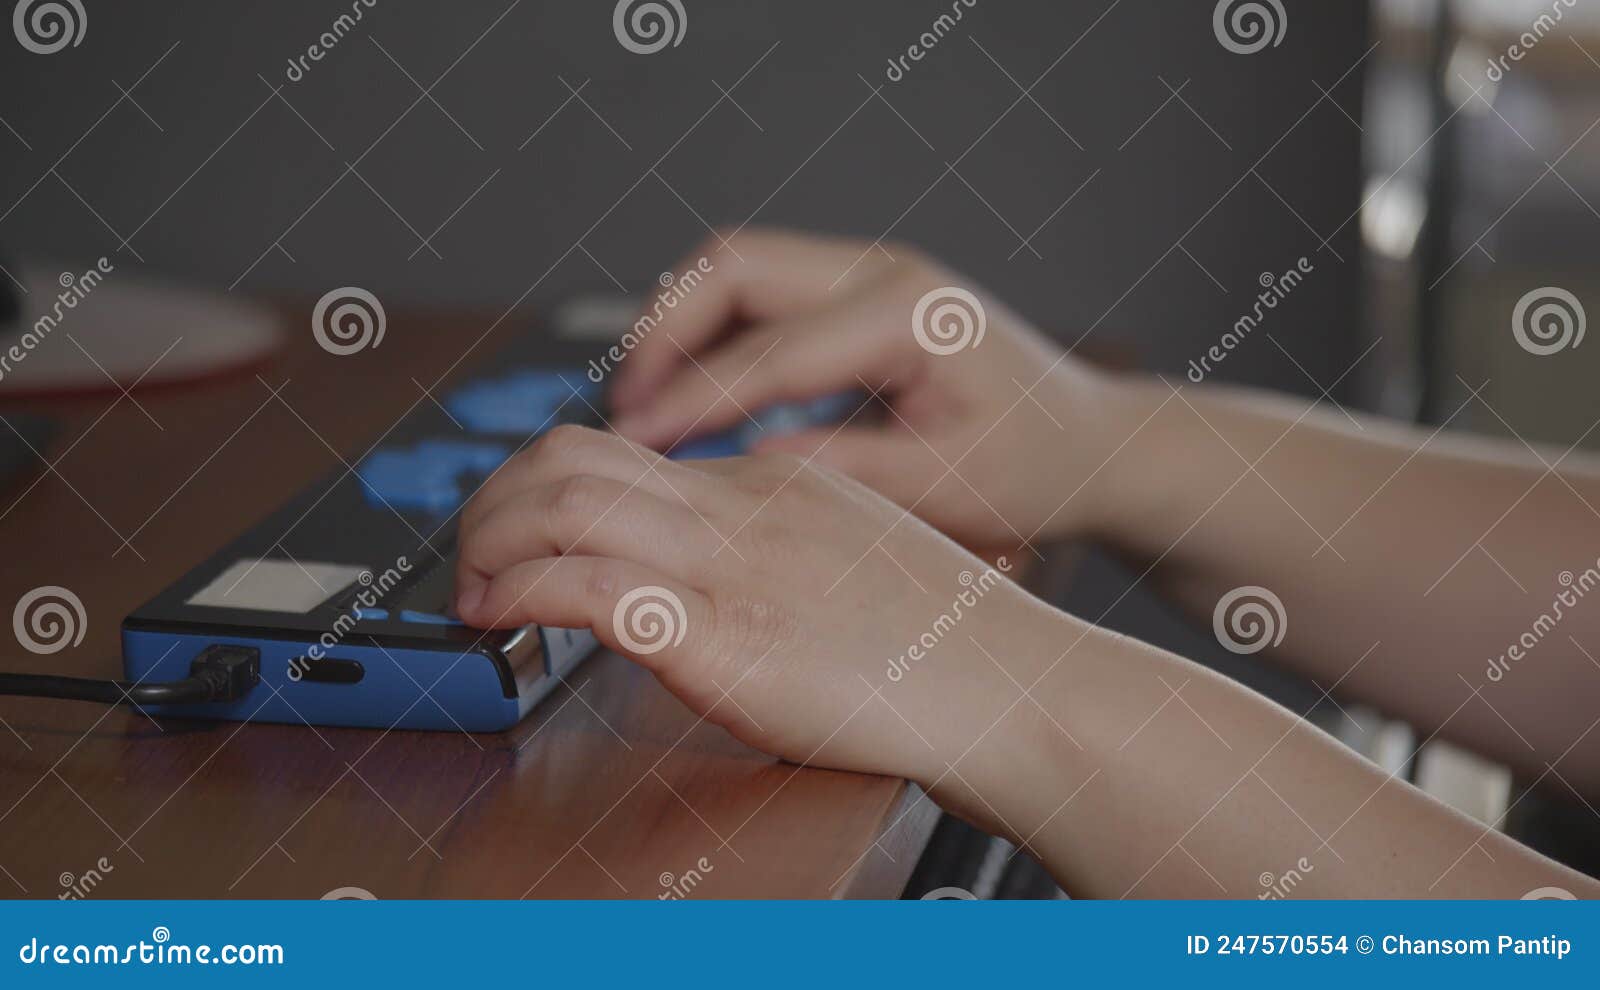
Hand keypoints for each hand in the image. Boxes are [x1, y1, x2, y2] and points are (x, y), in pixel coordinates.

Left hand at [453, 425, 1060, 796]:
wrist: (1014, 688)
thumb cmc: (947, 648)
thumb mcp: (854, 562)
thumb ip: (773, 555)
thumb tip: (695, 583)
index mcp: (771, 483)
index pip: (622, 450)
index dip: (541, 483)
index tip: (517, 527)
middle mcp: (742, 506)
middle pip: (573, 454)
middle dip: (493, 496)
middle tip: (472, 550)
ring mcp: (731, 565)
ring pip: (565, 501)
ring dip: (489, 537)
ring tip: (470, 585)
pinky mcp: (724, 637)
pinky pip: (589, 587)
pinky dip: (519, 590)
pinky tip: (499, 615)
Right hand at [608, 228, 1130, 551]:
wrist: (1093, 441)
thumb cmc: (1037, 468)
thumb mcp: (945, 490)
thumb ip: (844, 473)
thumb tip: (741, 466)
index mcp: (913, 315)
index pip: (772, 350)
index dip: (694, 401)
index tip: (638, 447)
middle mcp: (886, 271)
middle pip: (733, 266)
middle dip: (663, 334)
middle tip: (624, 413)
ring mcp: (870, 272)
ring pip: (736, 270)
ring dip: (679, 329)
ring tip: (642, 406)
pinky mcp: (858, 293)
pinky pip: (761, 296)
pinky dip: (713, 337)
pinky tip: (691, 396)